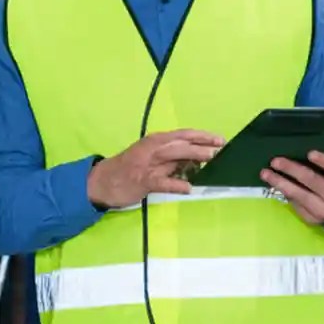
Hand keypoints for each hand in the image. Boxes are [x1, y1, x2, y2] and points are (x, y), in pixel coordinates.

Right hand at [88, 130, 224, 208]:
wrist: (102, 181)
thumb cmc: (130, 168)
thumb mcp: (152, 158)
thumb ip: (172, 158)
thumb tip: (197, 161)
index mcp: (156, 140)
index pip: (183, 135)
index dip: (202, 136)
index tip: (220, 139)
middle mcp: (153, 148)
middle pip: (181, 143)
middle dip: (202, 145)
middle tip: (220, 149)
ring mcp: (147, 163)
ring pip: (173, 156)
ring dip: (193, 156)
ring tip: (211, 159)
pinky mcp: (142, 181)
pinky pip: (162, 182)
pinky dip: (176, 184)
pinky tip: (188, 188)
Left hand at [261, 151, 323, 228]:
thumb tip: (308, 153)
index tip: (310, 153)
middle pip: (311, 181)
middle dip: (291, 170)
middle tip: (275, 161)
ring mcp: (323, 211)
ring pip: (298, 195)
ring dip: (280, 183)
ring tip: (265, 174)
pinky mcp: (313, 220)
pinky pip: (295, 204)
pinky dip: (285, 193)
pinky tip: (275, 185)